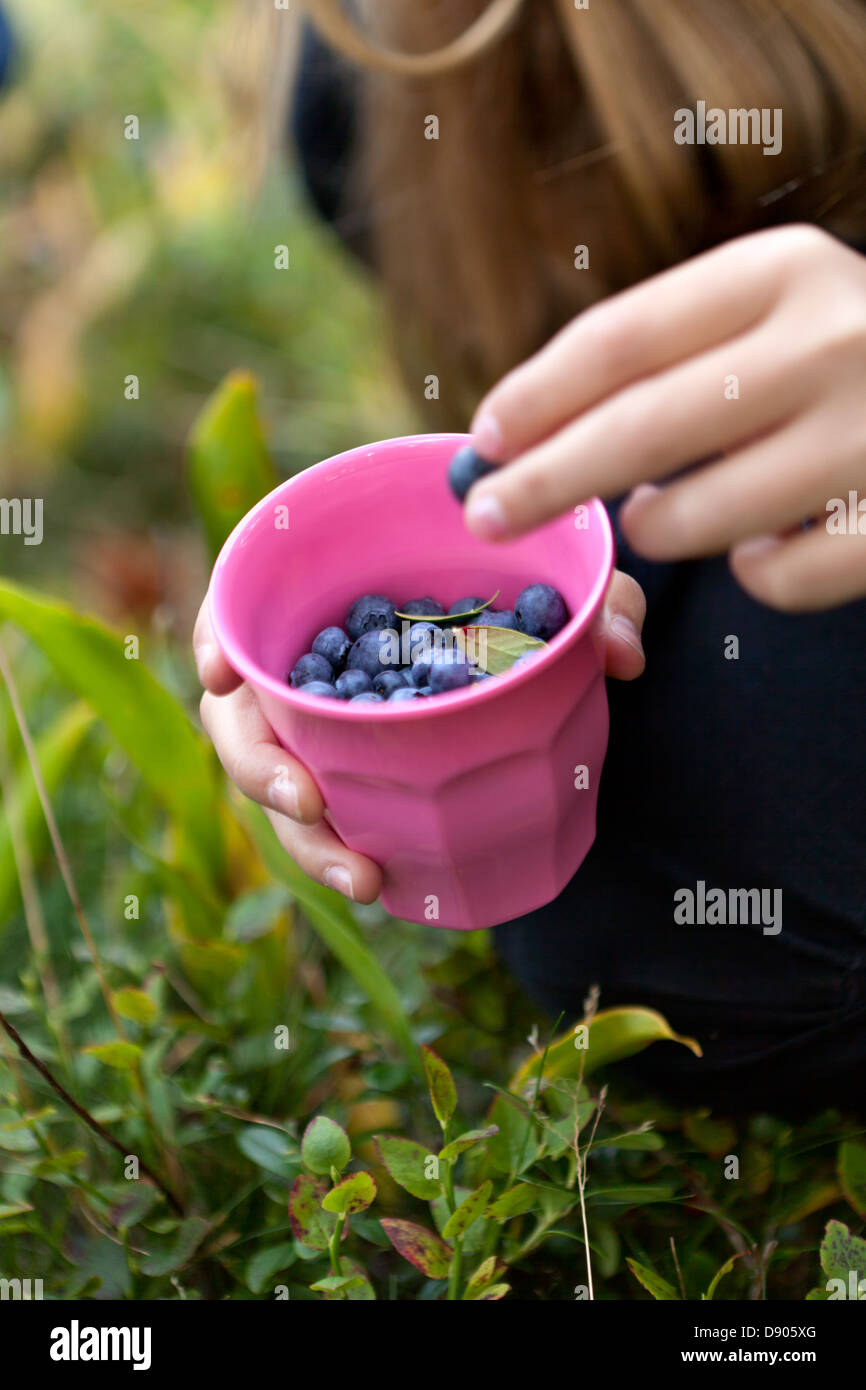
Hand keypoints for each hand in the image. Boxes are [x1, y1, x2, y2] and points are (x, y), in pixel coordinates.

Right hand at [193, 574, 645, 900]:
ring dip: (309, 839)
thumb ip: (600, 604)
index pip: (244, 602)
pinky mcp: (358, 781)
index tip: (219, 672)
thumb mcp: (571, 585)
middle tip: (307, 801)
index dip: (218, 635)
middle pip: (246, 718)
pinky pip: (332, 821)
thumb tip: (620, 655)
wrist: (538, 638)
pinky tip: (381, 882)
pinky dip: (342, 851)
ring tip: (364, 877)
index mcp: (331, 594)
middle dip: (259, 767)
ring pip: (284, 788)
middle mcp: (312, 667)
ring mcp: (327, 731)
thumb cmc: (529, 587)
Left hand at [465, 225, 865, 611]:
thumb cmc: (848, 357)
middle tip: (487, 517)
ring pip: (697, 520)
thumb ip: (671, 352)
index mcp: (782, 271)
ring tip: (673, 511)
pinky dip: (755, 574)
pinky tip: (772, 540)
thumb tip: (521, 432)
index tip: (484, 439)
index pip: (622, 337)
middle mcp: (829, 342)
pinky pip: (774, 581)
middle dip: (546, 482)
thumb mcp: (773, 310)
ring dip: (660, 529)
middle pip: (640, 430)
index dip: (537, 396)